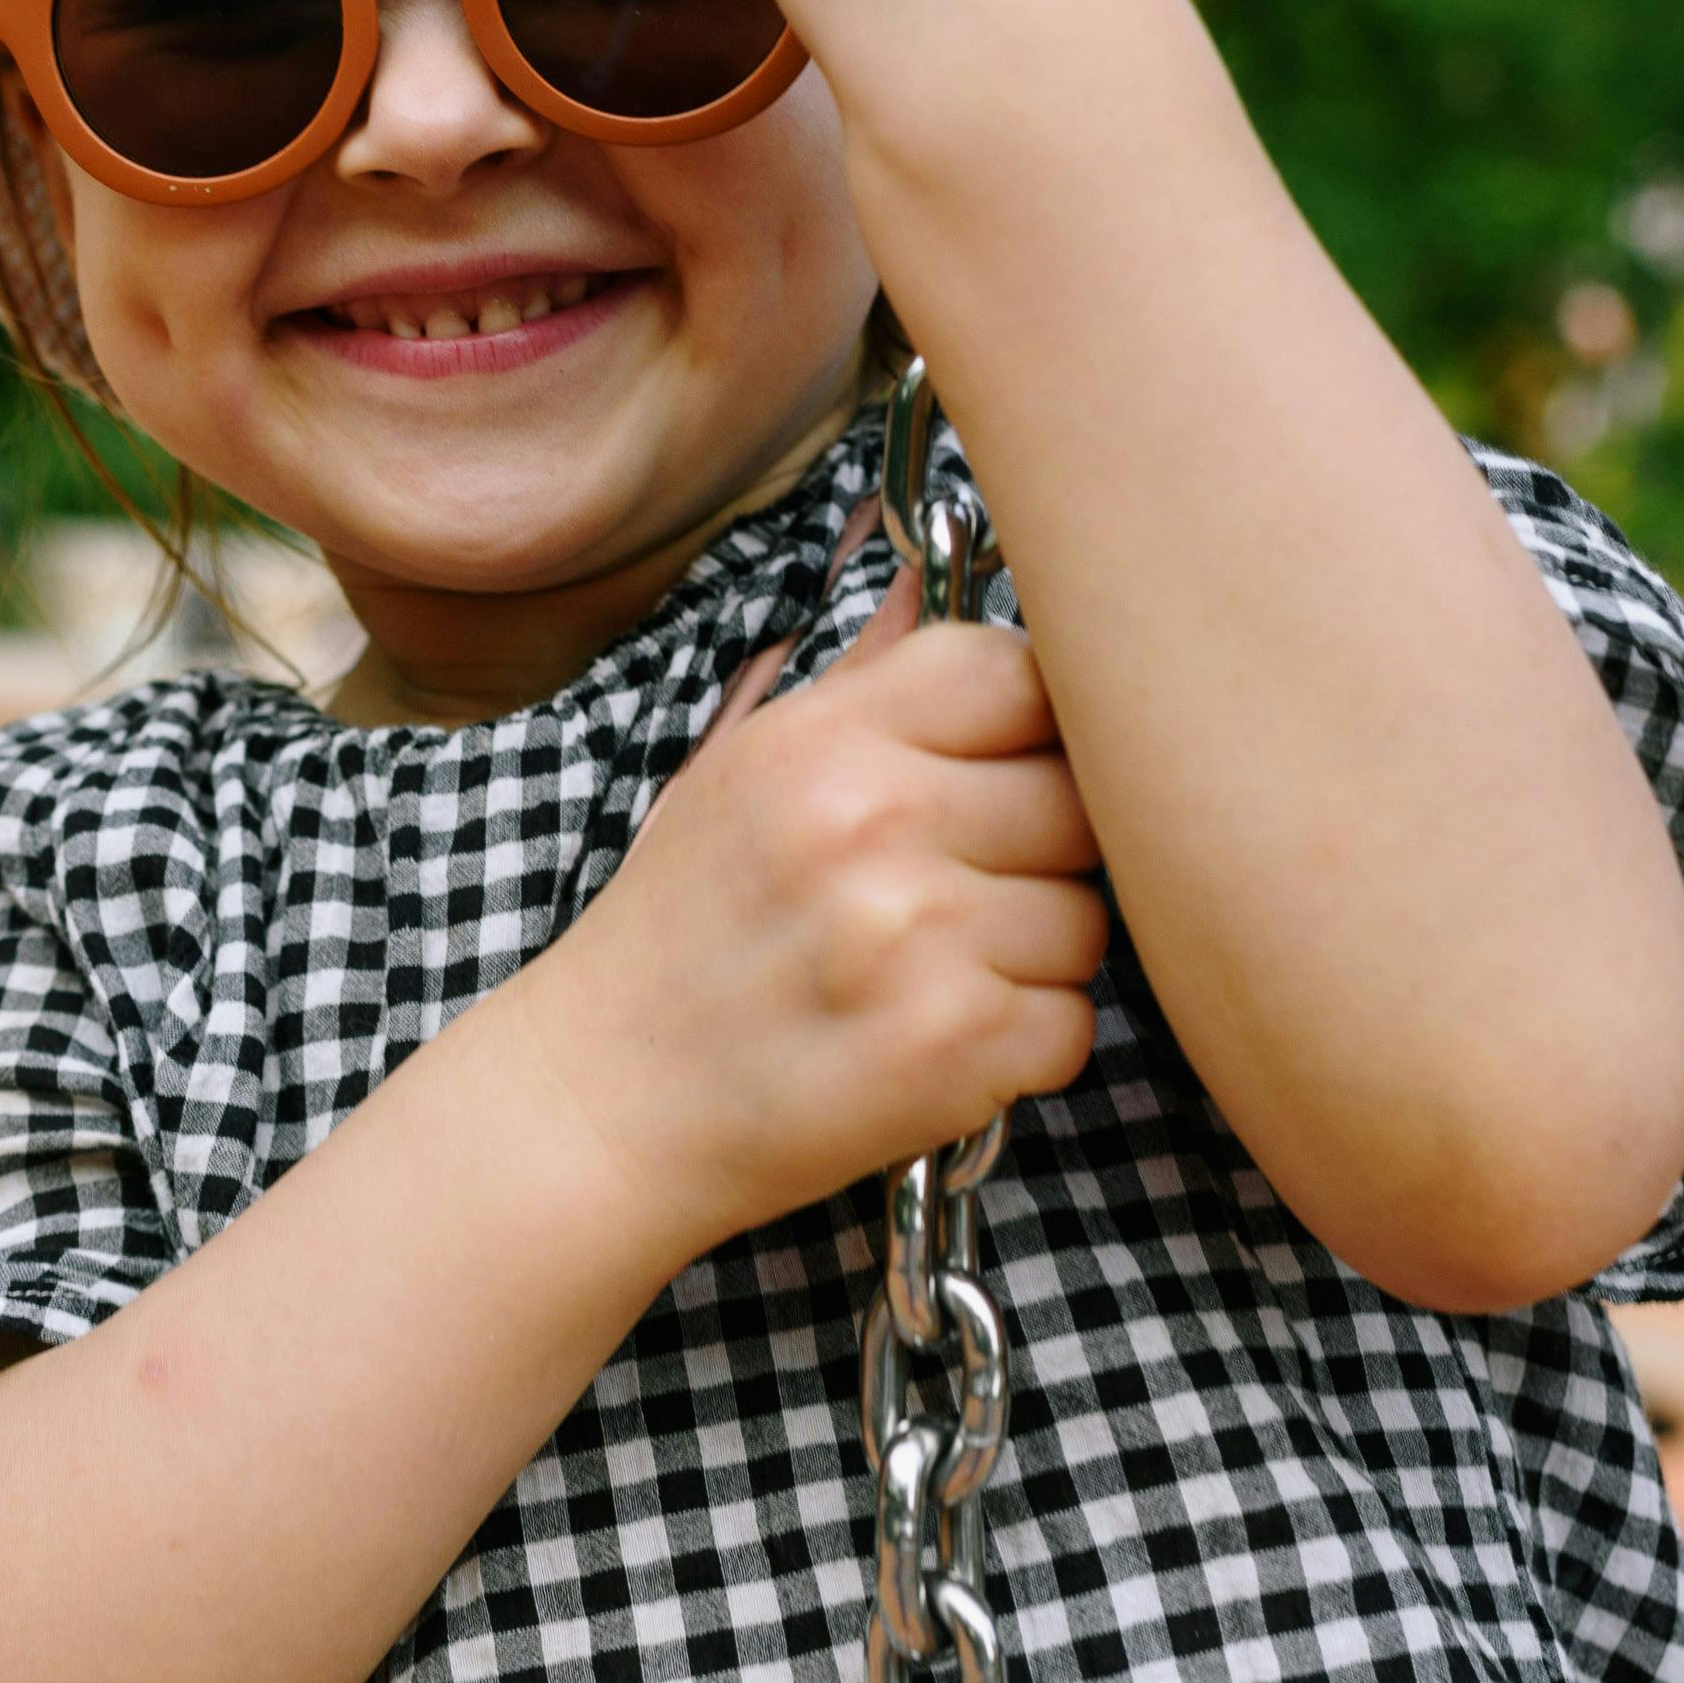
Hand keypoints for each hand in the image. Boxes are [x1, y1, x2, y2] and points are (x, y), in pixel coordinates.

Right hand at [504, 580, 1108, 1268]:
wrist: (598, 1106)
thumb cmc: (680, 939)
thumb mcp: (740, 775)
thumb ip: (861, 686)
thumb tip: (935, 576)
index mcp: (822, 741)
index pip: (1020, 672)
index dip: (1034, 731)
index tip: (997, 781)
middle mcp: (872, 821)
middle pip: (1080, 802)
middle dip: (1039, 855)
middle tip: (954, 899)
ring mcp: (917, 938)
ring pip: (1086, 922)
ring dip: (1031, 961)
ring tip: (924, 980)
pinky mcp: (952, 1050)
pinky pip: (1071, 1026)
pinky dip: (1018, 1050)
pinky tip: (928, 1048)